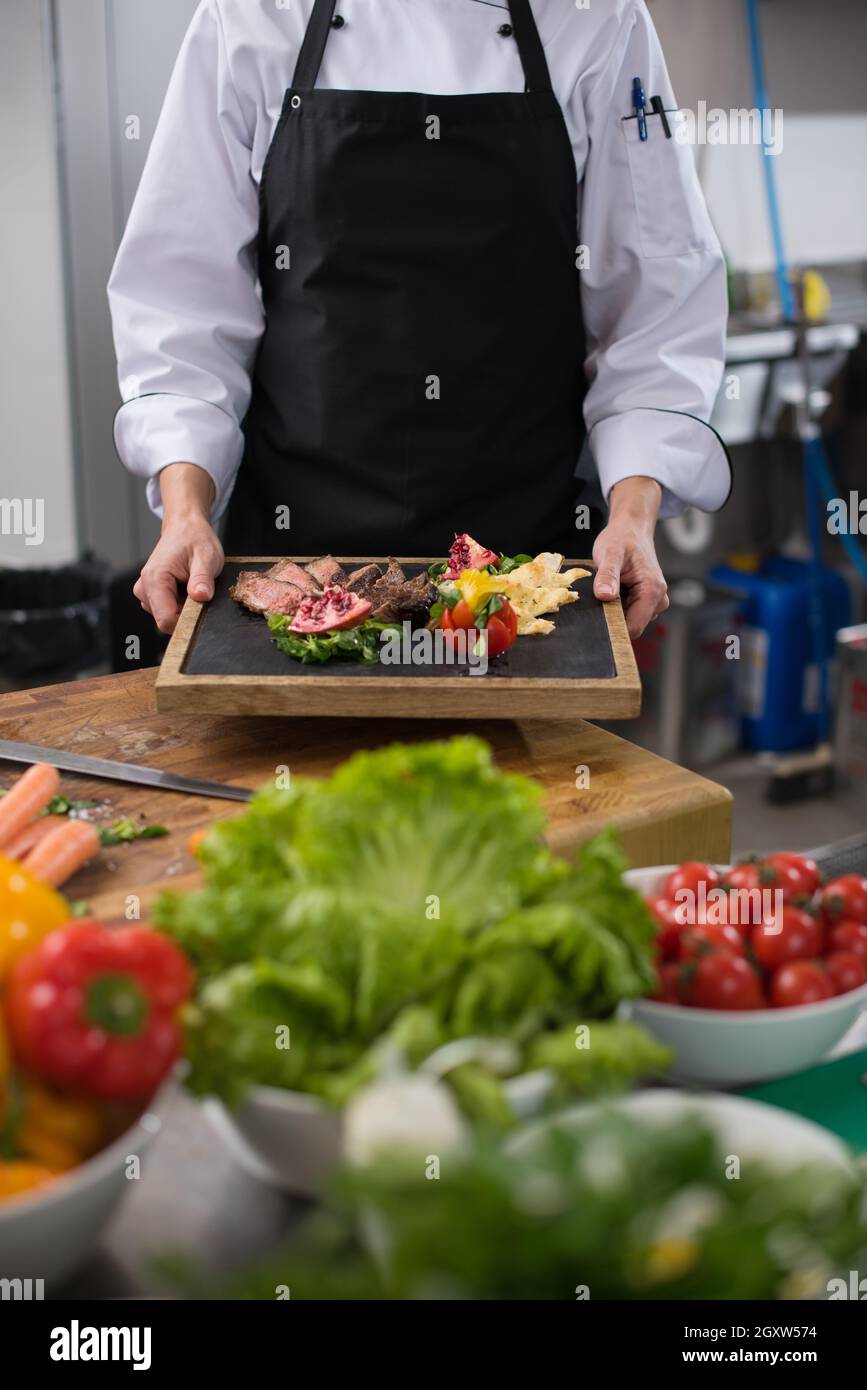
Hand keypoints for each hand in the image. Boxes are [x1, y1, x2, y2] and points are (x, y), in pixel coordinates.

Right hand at [133, 464, 222, 633]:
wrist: (185, 528)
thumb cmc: (194, 539)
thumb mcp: (206, 557)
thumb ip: (202, 578)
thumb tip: (201, 596)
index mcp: (155, 578)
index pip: (166, 619)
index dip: (187, 622)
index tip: (203, 611)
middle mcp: (144, 587)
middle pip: (166, 620)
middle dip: (187, 613)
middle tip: (200, 591)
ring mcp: (145, 591)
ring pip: (166, 617)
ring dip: (184, 608)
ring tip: (192, 585)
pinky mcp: (150, 594)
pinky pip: (166, 610)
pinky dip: (180, 604)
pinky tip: (186, 587)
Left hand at [592, 477, 668, 639]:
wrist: (631, 529)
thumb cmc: (621, 539)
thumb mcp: (610, 553)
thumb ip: (607, 575)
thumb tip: (604, 596)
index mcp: (653, 591)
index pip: (633, 627)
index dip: (613, 628)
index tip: (595, 620)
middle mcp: (659, 600)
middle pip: (631, 626)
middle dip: (612, 618)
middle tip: (597, 597)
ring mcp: (654, 602)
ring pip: (629, 621)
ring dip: (614, 611)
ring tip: (606, 589)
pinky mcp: (647, 602)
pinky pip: (629, 614)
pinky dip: (617, 606)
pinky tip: (611, 591)